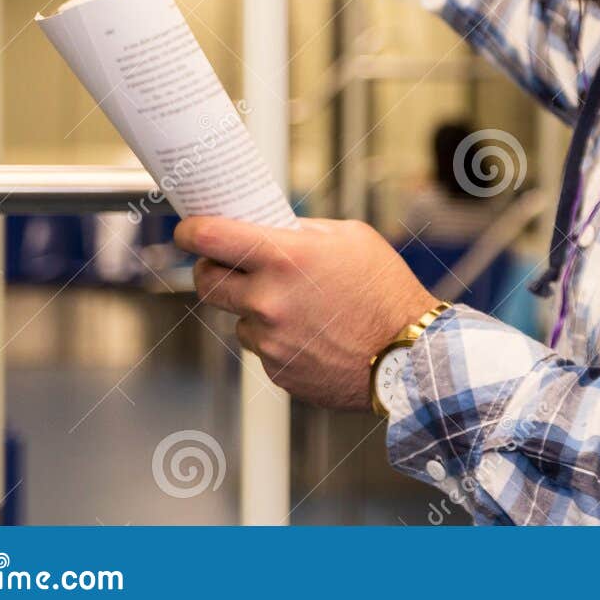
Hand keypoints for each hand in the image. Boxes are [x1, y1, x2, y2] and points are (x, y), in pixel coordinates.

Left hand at [174, 215, 437, 410]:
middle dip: (211, 269)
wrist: (410, 354)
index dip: (191, 231)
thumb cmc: (387, 292)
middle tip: (227, 265)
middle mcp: (269, 299)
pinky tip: (313, 333)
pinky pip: (263, 347)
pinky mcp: (277, 370)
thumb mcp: (351, 238)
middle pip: (207, 282)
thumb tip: (270, 229)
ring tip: (299, 306)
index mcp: (285, 258)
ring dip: (255, 308)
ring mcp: (270, 339)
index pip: (210, 238)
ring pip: (238, 317)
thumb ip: (303, 232)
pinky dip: (278, 338)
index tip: (189, 229)